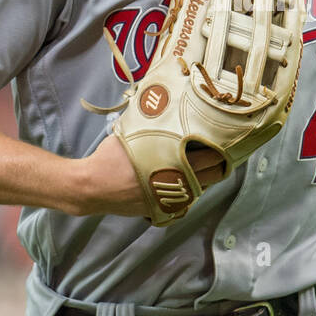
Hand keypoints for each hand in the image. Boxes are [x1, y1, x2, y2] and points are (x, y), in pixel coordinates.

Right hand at [72, 135, 227, 218]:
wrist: (91, 186)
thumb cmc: (110, 158)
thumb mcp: (133, 134)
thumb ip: (153, 125)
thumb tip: (162, 106)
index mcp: (170, 162)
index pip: (208, 156)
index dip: (219, 148)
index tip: (224, 139)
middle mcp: (174, 183)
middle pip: (211, 175)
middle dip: (219, 163)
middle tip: (222, 152)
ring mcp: (169, 199)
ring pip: (201, 189)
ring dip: (206, 177)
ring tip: (208, 165)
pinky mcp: (161, 209)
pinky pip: (185, 201)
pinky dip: (190, 190)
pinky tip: (187, 180)